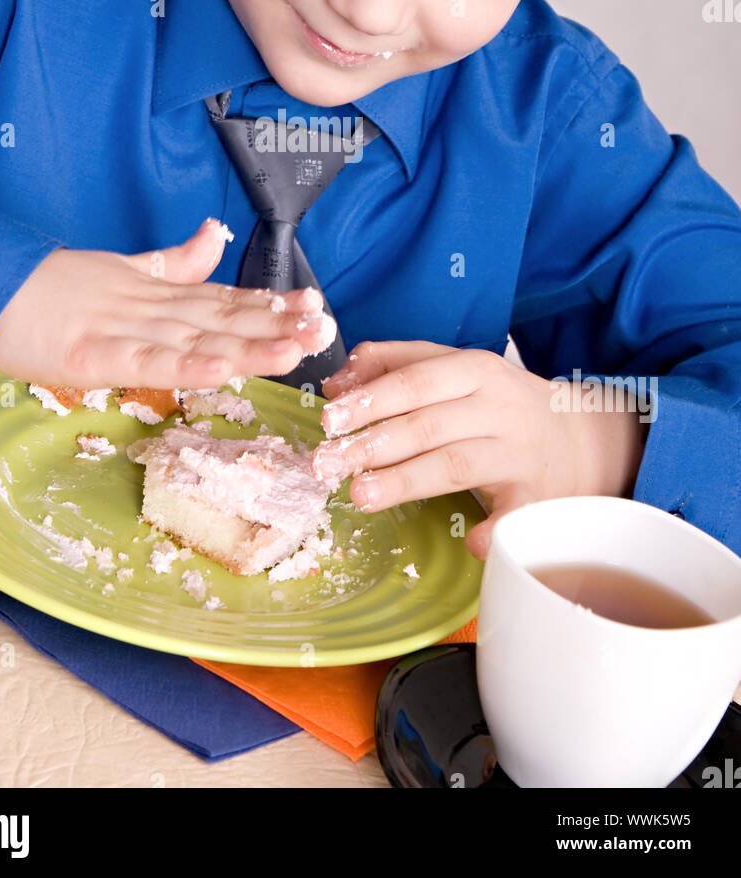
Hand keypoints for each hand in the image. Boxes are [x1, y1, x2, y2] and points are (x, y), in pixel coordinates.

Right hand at [0, 217, 334, 388]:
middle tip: (326, 327)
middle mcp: (153, 308)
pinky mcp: (96, 354)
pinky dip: (186, 364)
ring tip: (295, 347)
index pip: (226, 300)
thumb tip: (217, 231)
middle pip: (224, 318)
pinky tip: (222, 369)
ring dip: (249, 344)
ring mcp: (126, 329)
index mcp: (160, 294)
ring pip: (197, 338)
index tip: (315, 306)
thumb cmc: (53, 289)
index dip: (272, 305)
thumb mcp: (124, 269)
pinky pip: (148, 361)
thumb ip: (174, 260)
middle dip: (278, 325)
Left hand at [311, 340, 647, 559]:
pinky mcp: (535, 496)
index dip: (371, 399)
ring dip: (406, 480)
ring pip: (456, 464)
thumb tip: (338, 382)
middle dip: (373, 444)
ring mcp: (518, 453)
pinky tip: (473, 542)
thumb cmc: (500, 403)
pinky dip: (496, 529)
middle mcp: (499, 407)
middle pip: (429, 424)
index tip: (330, 418)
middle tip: (327, 463)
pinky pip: (514, 514)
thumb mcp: (456, 368)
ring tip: (360, 494)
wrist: (580, 435)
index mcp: (475, 370)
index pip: (416, 380)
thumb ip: (397, 364)